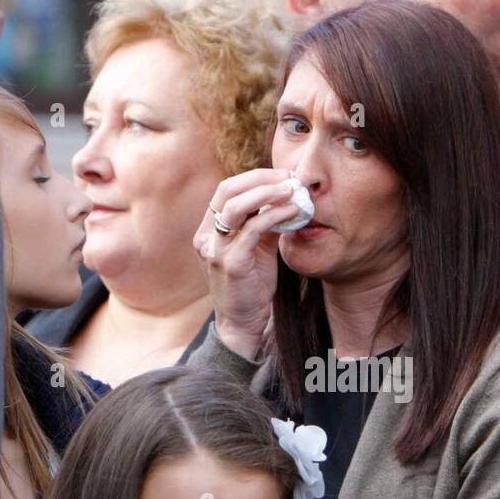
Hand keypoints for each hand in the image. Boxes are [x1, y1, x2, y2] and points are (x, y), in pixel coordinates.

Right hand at [193, 168, 299, 360]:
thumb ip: (266, 223)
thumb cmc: (252, 285)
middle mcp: (207, 237)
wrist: (244, 323)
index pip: (225, 190)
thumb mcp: (259, 248)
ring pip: (235, 206)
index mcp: (209, 230)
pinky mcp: (230, 263)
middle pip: (227, 191)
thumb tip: (287, 197)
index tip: (283, 175)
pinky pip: (252, 230)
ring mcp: (215, 250)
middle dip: (260, 178)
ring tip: (292, 190)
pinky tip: (292, 212)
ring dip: (266, 193)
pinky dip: (274, 216)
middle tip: (289, 178)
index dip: (254, 177)